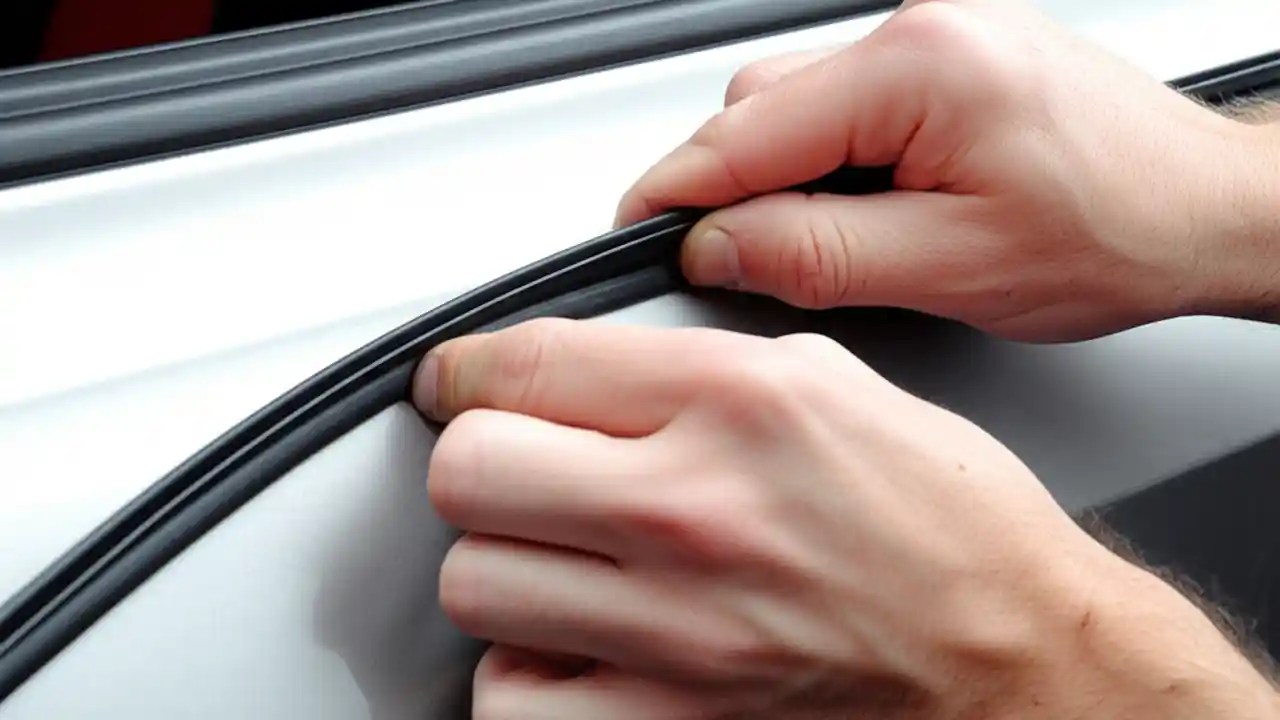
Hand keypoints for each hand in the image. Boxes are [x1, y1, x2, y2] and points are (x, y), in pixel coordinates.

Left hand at [414, 319, 1278, 718]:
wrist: (1020, 662)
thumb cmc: (951, 529)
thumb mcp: (836, 387)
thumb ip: (699, 365)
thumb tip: (591, 369)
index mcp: (737, 403)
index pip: (525, 363)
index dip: (467, 369)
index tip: (461, 383)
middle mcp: (697, 511)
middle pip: (468, 471)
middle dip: (479, 462)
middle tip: (515, 471)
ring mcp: (678, 631)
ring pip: (473, 585)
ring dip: (504, 570)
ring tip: (559, 564)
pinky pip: (514, 703)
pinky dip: (530, 676)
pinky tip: (578, 648)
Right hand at [617, 0, 1279, 340]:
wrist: (1208, 208)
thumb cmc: (1122, 227)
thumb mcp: (951, 267)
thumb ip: (817, 253)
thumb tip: (719, 244)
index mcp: (917, 68)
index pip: (746, 129)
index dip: (676, 187)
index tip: (636, 226)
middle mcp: (921, 33)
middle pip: (761, 105)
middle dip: (730, 185)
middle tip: (734, 261)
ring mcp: (935, 40)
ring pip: (800, 105)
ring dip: (784, 175)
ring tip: (829, 243)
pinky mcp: (947, 62)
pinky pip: (848, 104)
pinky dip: (829, 160)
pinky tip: (864, 209)